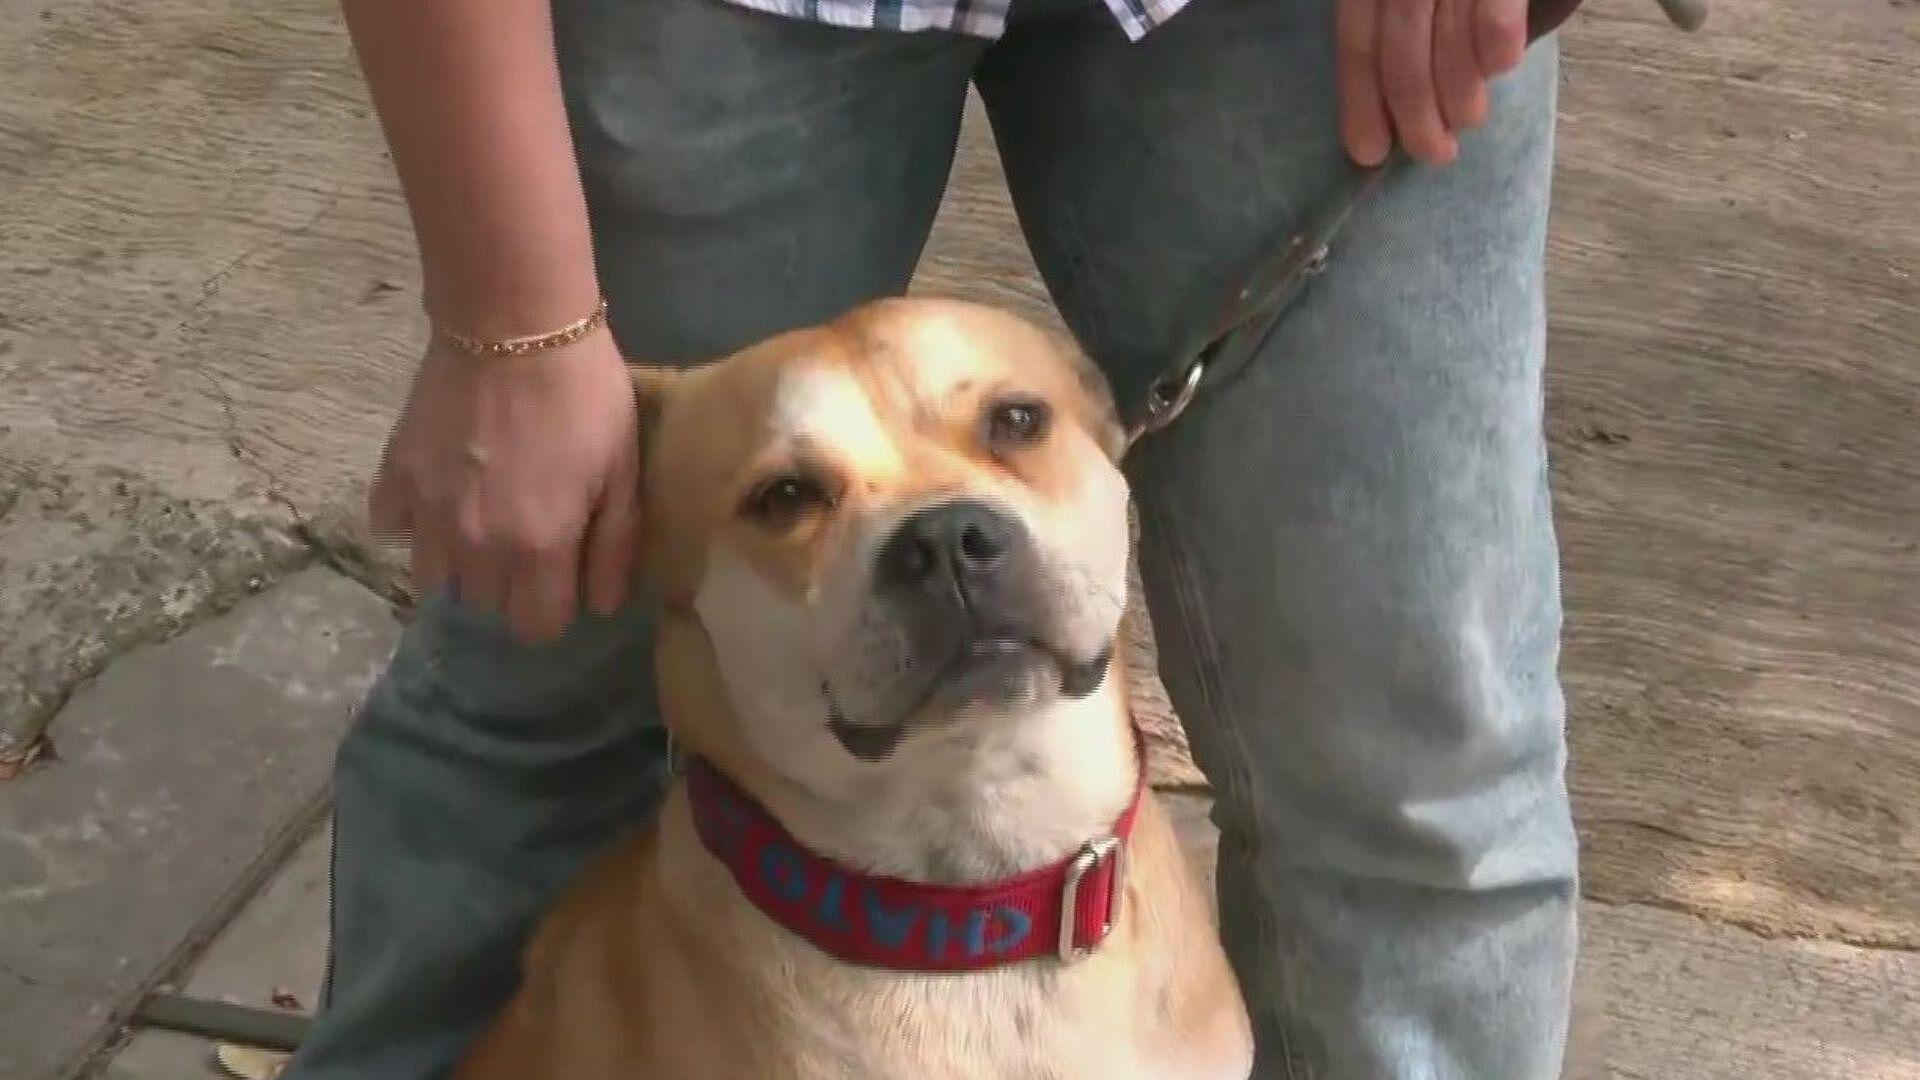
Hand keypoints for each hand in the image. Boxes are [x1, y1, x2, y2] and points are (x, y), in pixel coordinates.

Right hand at [370, 328, 640, 642]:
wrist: (513, 324)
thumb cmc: (584, 397)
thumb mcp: (622, 471)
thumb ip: (614, 546)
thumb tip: (602, 605)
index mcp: (538, 548)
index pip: (536, 626)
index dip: (555, 610)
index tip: (564, 579)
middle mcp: (475, 545)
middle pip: (486, 604)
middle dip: (511, 587)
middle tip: (530, 541)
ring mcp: (427, 513)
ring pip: (434, 576)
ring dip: (460, 562)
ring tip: (483, 524)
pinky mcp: (394, 476)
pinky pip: (392, 528)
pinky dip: (412, 523)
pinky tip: (439, 496)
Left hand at [1336, 0, 1528, 165]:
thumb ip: (1388, 27)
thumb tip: (1387, 103)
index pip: (1357, 49)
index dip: (1362, 106)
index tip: (1370, 153)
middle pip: (1402, 64)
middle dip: (1417, 121)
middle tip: (1435, 153)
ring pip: (1450, 52)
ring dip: (1459, 100)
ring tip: (1468, 118)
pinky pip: (1496, 26)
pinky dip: (1497, 57)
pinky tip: (1500, 68)